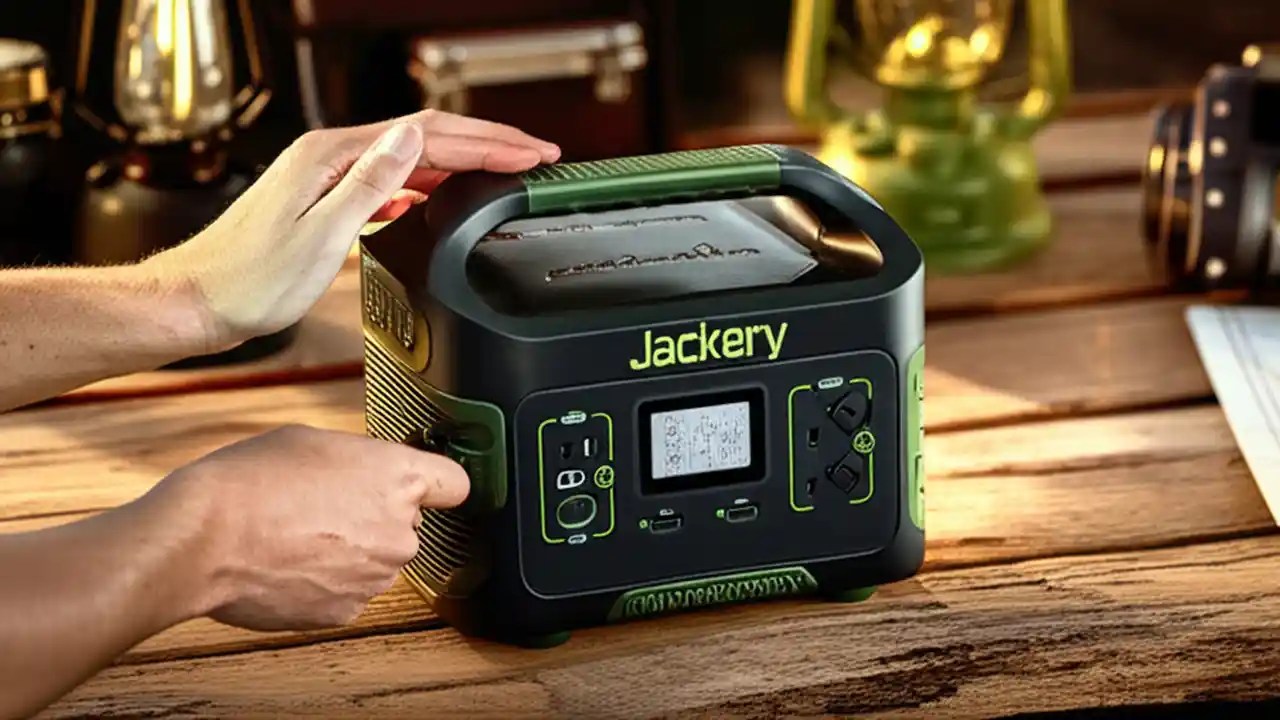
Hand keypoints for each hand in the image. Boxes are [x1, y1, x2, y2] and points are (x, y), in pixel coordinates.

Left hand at [143, 110, 559, 353]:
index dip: (488, 142)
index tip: (530, 153)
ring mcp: (327, 175)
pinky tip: (439, 194)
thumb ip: (370, 183)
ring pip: (412, 156)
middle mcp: (330, 156)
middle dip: (487, 144)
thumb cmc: (250, 281)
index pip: (429, 136)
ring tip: (504, 170)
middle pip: (426, 137)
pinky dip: (428, 183)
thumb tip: (412, 138)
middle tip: (536, 156)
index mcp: (333, 157)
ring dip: (462, 161)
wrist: (198, 303)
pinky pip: (390, 179)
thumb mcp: (320, 234)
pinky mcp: (324, 198)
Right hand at [164, 425, 468, 629]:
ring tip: (298, 532)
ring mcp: (375, 577)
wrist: (203, 540)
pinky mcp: (346, 611)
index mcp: (397, 478)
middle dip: (376, 514)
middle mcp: (398, 531)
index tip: (428, 486)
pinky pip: (348, 590)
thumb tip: (366, 474)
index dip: (437, 483)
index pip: (455, 484)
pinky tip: (290, 562)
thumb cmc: (249, 482)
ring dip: (351, 550)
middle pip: (407, 523)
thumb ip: (359, 460)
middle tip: (325, 503)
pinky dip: (326, 581)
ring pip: (376, 560)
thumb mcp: (312, 441)